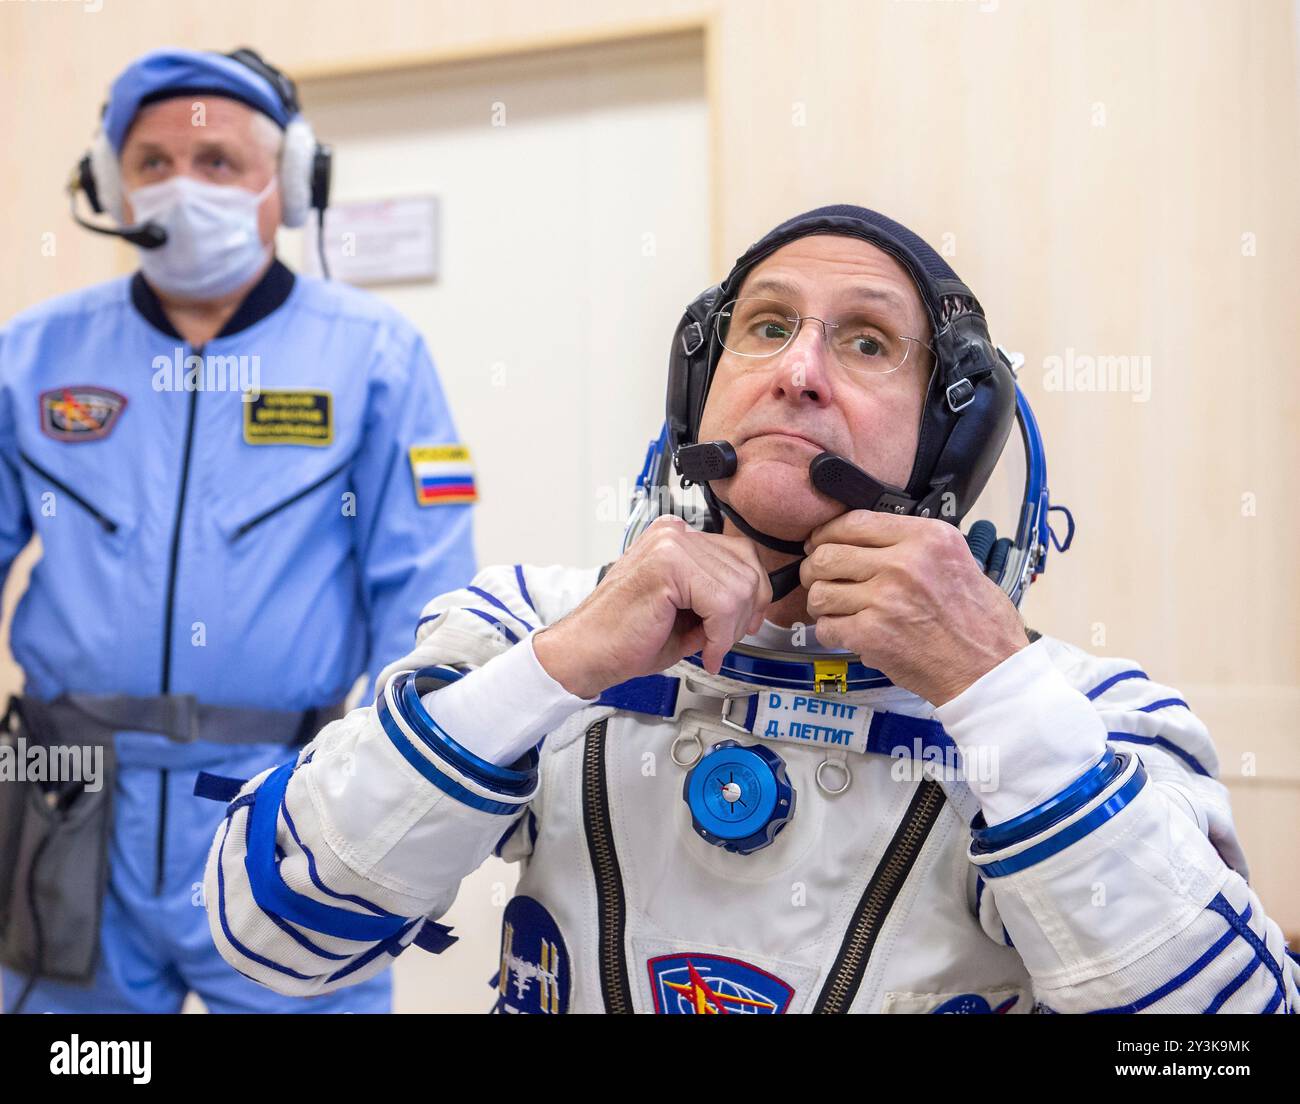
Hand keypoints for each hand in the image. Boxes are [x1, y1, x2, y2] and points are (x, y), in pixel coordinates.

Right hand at [534, 515, 771, 698]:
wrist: (587, 652)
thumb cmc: (626, 635)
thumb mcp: (686, 610)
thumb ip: (718, 597)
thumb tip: (756, 603)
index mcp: (675, 537)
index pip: (741, 554)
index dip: (752, 595)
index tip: (745, 623)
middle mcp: (673, 533)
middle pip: (747, 569)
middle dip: (746, 614)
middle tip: (724, 641)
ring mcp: (670, 544)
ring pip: (740, 587)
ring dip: (732, 629)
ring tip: (708, 647)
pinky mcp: (668, 564)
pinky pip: (723, 603)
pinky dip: (720, 636)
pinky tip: (704, 650)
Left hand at [801, 510, 1028, 704]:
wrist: (989, 670)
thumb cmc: (979, 621)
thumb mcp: (958, 560)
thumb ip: (914, 545)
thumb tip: (865, 541)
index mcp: (927, 537)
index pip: (855, 521)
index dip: (827, 533)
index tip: (819, 543)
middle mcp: (904, 562)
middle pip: (827, 554)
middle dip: (814, 569)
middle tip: (819, 580)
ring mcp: (885, 599)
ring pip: (819, 592)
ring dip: (821, 604)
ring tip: (836, 611)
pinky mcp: (871, 634)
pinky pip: (826, 628)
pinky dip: (830, 633)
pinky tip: (848, 635)